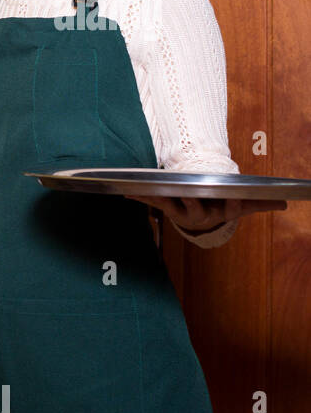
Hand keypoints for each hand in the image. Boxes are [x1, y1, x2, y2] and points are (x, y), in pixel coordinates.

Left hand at [126, 195, 285, 231]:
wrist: (201, 221)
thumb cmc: (223, 207)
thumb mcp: (242, 206)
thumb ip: (260, 203)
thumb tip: (285, 202)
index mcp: (219, 214)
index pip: (229, 210)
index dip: (232, 205)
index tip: (235, 199)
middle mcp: (200, 215)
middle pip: (197, 208)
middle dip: (193, 199)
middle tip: (189, 193)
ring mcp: (182, 213)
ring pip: (171, 204)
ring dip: (160, 198)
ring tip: (151, 192)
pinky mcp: (167, 208)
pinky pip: (153, 203)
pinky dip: (140, 198)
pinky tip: (126, 194)